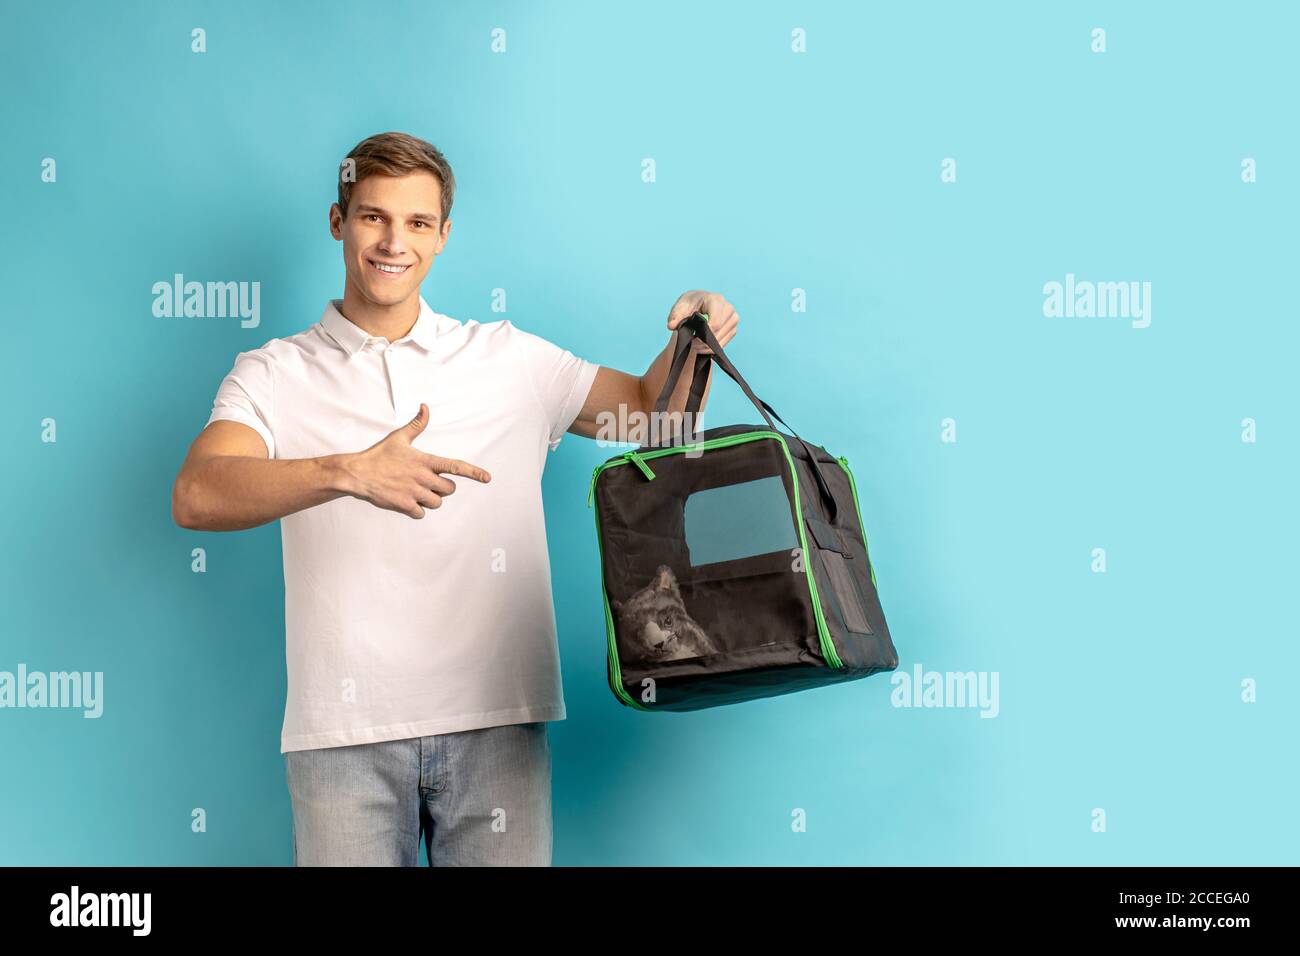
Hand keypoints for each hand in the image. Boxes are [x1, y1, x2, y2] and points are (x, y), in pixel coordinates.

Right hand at [340, 404, 490, 518]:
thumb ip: (417, 425)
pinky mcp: (404, 505)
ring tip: (415, 491)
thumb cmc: (379, 455)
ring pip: (437, 503)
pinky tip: (407, 500)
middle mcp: (422, 477)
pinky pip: (421, 513)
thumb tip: (425, 407)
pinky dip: (417, 510)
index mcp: (424, 461)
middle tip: (428, 483)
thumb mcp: (399, 438)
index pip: (455, 466)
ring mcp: (414, 492)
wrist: (358, 473)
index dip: (473, 472)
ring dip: (430, 500)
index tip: (487, 478)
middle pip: (449, 489)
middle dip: (442, 488)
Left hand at [665, 290, 739, 353]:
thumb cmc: (689, 304)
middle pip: (718, 333)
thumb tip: (671, 326)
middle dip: (703, 342)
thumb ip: (675, 316)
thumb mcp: (680, 306)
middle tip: (691, 344)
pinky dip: (712, 348)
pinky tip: (702, 346)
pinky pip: (724, 343)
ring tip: (694, 345)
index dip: (703, 335)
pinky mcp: (733, 328)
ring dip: (707, 347)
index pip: (715, 323)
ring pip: (721, 340)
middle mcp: (728, 308)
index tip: (691, 339)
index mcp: (716, 300)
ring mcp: (733, 318)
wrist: (699, 303)